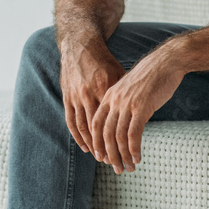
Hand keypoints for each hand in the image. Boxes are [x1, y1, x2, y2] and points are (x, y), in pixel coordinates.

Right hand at [59, 39, 127, 154]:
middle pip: (100, 128)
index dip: (122, 138)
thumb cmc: (105, 60)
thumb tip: (141, 113)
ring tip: (103, 159)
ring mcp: (76, 96)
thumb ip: (127, 94)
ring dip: (94, 146)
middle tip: (117, 163)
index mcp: (106, 88)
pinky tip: (86, 147)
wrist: (80, 45)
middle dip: (109, 148)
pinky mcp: (67, 97)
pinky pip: (72, 121)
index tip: (129, 152)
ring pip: (85, 128)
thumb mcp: (120, 74)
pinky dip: (78, 136)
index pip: (115, 120)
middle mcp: (90, 93)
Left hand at [90, 45, 185, 172]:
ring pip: (118, 137)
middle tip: (117, 169)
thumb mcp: (130, 89)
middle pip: (105, 134)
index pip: (96, 124)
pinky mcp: (141, 108)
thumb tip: (123, 123)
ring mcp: (127, 104)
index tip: (101, 157)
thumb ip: (123, 104)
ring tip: (129, 168)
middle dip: (110, 155)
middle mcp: (115, 101)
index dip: (97, 143)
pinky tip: (138, 158)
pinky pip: (133, 134)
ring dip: (123, 156)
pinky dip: (134, 149)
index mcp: (110, 96)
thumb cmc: (152, 76)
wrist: (166, 62)